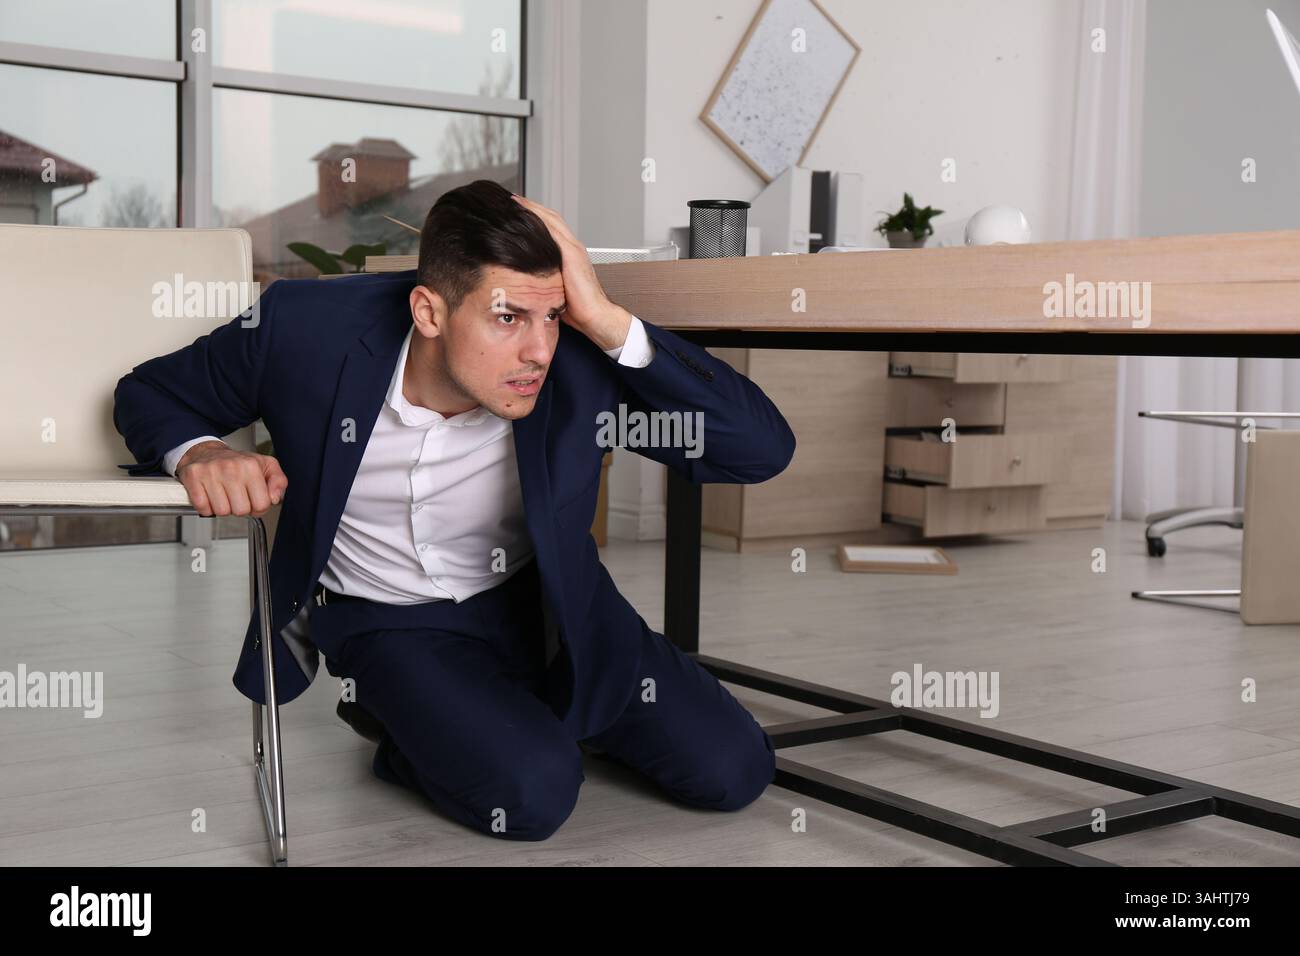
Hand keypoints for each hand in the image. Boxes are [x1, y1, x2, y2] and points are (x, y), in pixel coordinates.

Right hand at [175, 440, 287, 517]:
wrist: (207, 452)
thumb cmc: (237, 463)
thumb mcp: (266, 466)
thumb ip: (279, 482)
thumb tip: (275, 498)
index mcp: (251, 466)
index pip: (262, 505)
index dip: (258, 508)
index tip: (253, 500)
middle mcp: (231, 468)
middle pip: (241, 510)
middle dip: (240, 508)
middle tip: (236, 497)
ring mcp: (210, 472)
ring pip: (222, 511)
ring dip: (223, 508)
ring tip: (223, 495)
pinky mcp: (193, 478)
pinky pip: (203, 508)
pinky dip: (206, 507)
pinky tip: (210, 496)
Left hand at [510, 193, 630, 350]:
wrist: (596, 315)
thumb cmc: (579, 307)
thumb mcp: (557, 288)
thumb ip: (546, 278)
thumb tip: (527, 280)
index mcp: (570, 254)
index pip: (551, 227)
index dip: (535, 216)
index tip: (518, 211)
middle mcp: (573, 247)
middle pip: (551, 218)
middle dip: (532, 207)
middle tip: (513, 199)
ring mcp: (573, 248)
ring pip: (551, 219)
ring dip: (533, 208)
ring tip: (515, 201)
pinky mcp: (571, 254)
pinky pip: (553, 230)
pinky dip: (538, 219)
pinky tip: (525, 214)